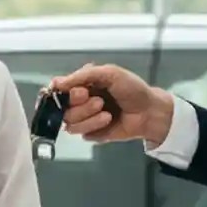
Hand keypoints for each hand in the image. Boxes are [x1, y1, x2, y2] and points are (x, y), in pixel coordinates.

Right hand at [49, 64, 175, 145]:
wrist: (149, 111)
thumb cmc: (133, 89)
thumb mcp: (109, 73)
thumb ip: (83, 75)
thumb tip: (58, 83)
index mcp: (82, 84)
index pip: (57, 89)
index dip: (61, 93)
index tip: (78, 92)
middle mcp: (80, 102)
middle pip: (61, 108)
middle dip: (80, 105)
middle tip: (98, 100)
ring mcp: (85, 119)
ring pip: (69, 123)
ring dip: (88, 116)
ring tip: (106, 111)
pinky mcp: (92, 134)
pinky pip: (82, 134)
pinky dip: (95, 126)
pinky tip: (109, 121)